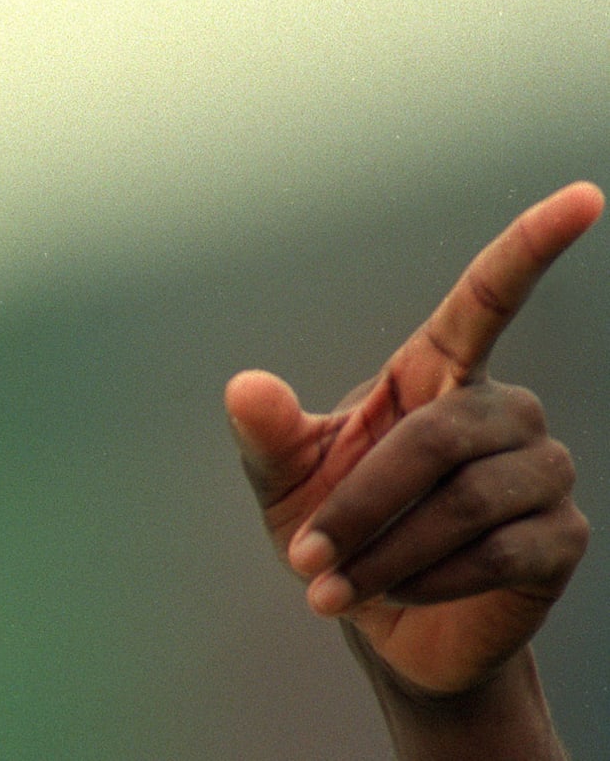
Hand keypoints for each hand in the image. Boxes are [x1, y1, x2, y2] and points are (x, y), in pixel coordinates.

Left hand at [225, 182, 599, 697]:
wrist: (380, 622)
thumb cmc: (334, 532)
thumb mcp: (285, 482)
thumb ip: (267, 435)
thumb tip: (245, 386)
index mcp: (436, 376)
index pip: (487, 300)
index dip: (531, 249)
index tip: (582, 199)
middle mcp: (500, 412)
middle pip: (441, 438)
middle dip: (363, 505)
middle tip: (306, 561)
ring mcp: (540, 473)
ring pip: (470, 500)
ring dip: (389, 552)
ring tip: (337, 589)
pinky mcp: (561, 537)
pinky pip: (498, 552)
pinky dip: (431, 580)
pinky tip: (398, 596)